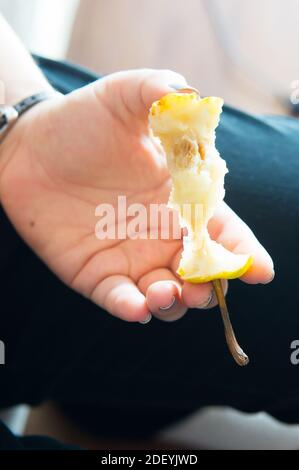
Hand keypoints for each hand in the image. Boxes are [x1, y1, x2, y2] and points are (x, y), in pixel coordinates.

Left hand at [0, 69, 273, 321]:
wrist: (28, 146)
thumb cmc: (81, 120)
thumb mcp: (124, 96)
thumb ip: (159, 90)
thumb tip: (191, 95)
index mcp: (180, 198)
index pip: (222, 232)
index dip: (243, 252)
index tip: (259, 270)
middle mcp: (161, 233)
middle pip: (199, 273)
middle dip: (209, 288)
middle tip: (202, 287)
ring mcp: (130, 257)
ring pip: (166, 296)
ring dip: (173, 304)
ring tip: (165, 293)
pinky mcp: (95, 273)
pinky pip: (119, 299)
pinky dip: (131, 308)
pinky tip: (135, 306)